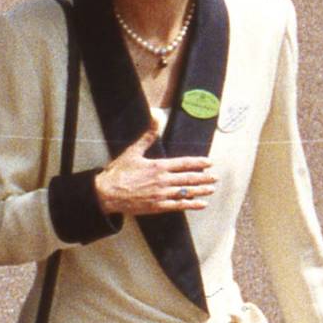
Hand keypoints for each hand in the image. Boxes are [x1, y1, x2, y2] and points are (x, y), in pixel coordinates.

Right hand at [95, 128, 215, 216]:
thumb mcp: (133, 151)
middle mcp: (162, 180)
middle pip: (188, 178)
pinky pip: (178, 205)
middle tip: (216, 177)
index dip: (198, 163)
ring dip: (201, 191)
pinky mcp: (157, 206)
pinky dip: (191, 204)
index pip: (184, 163)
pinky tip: (201, 204)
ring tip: (211, 189)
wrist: (107, 193)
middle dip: (204, 178)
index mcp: (158, 166)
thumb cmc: (119, 172)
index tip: (209, 163)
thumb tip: (156, 116)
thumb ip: (148, 135)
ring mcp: (161, 194)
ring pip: (186, 192)